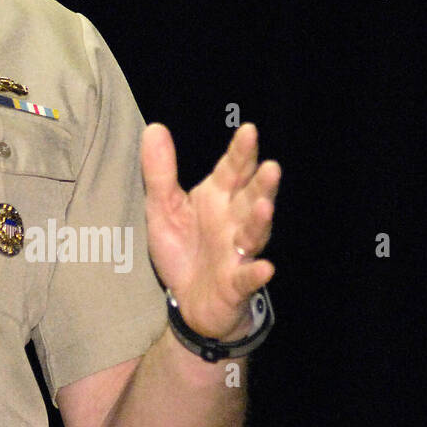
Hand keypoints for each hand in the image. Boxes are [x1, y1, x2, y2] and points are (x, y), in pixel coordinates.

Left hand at [142, 122, 278, 339]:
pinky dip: (255, 273)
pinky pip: (246, 278)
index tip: (248, 130)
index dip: (240, 153)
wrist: (187, 300)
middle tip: (271, 166)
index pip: (231, 171)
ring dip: (260, 221)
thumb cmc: (182, 247)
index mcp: (216, 199)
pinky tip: (265, 268)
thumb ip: (160, 170)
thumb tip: (155, 127)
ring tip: (265, 206)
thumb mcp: (163, 206)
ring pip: (253, 234)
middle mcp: (232, 222)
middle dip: (261, 184)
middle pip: (250, 199)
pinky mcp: (234, 283)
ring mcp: (236, 253)